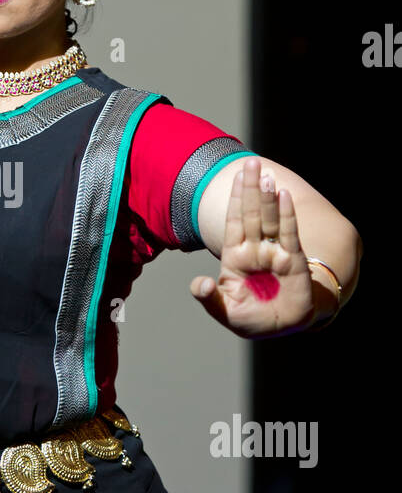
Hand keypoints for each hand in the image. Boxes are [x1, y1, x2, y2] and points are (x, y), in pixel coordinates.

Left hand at [189, 156, 315, 337]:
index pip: (235, 221)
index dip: (236, 199)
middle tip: (251, 162)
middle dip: (250, 189)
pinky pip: (288, 234)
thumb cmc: (251, 318)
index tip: (236, 176)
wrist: (280, 330)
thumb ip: (209, 298)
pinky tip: (283, 197)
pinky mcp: (293, 261)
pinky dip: (286, 216)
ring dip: (267, 198)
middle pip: (251, 213)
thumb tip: (199, 284)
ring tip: (265, 176)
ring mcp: (274, 253)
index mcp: (235, 256)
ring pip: (269, 220)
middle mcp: (255, 249)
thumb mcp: (224, 310)